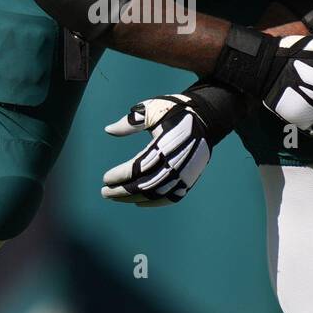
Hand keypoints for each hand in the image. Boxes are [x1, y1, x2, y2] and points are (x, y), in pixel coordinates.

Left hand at [101, 84, 236, 205]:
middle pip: (145, 185)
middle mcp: (177, 161)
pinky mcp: (191, 179)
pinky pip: (172, 197)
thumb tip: (108, 130)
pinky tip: (138, 203)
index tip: (105, 178)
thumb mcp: (152, 110)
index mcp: (166, 143)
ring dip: (134, 199)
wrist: (207, 118)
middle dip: (123, 192)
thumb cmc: (175, 111)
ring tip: (116, 197)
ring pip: (156, 194)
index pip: (138, 167)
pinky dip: (154, 202)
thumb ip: (130, 122)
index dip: (121, 175)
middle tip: (105, 192)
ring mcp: (185, 173)